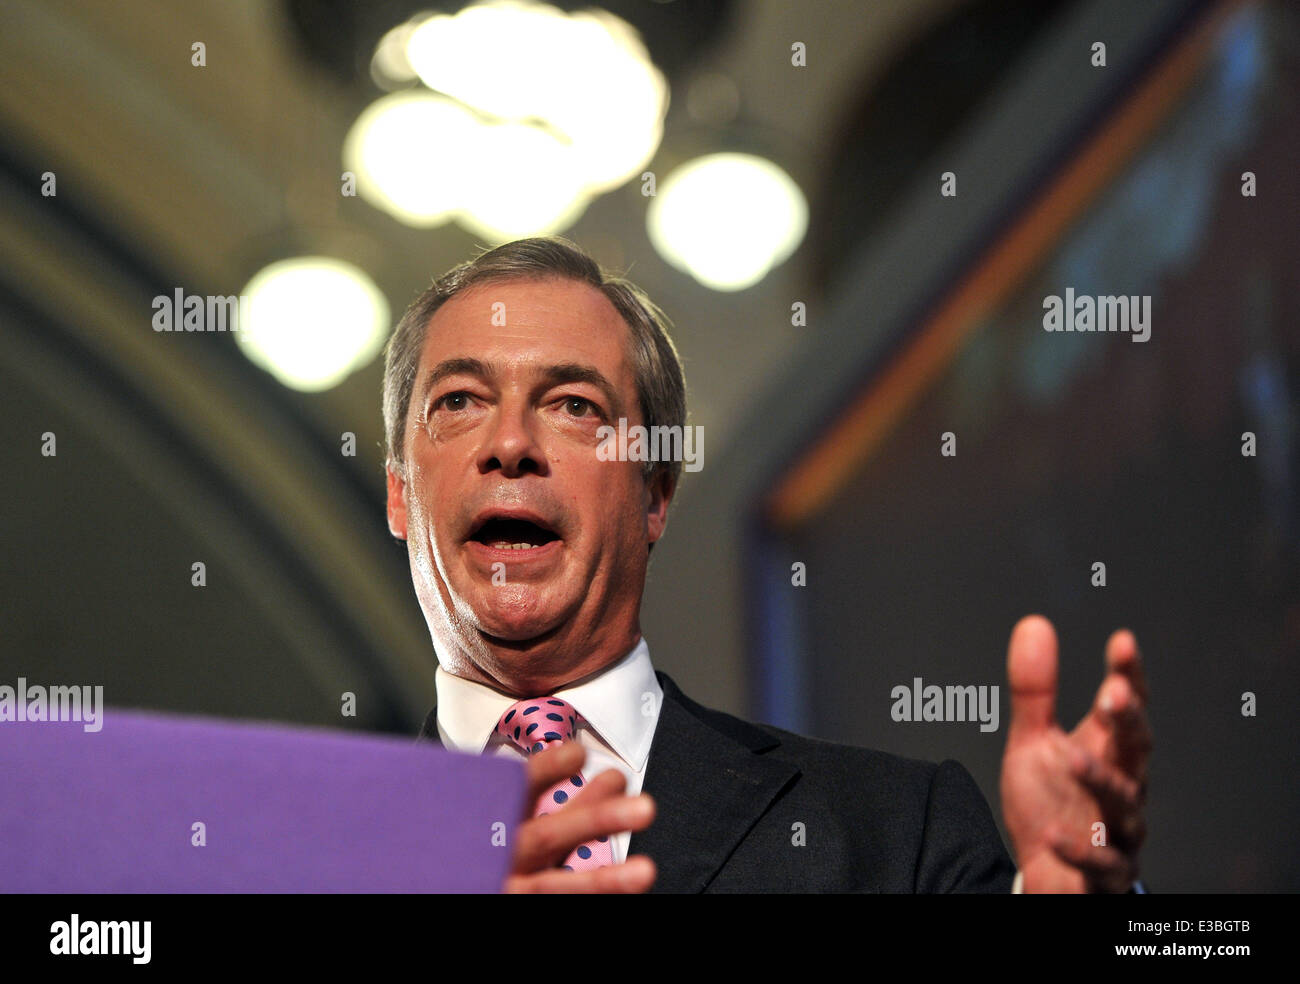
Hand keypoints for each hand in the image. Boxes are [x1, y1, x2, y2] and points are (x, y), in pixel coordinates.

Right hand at [503, 741, 656, 892]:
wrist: (450, 896)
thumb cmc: (498, 850)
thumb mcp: (529, 822)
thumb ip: (574, 805)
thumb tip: (617, 779)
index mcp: (498, 818)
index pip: (521, 787)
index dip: (548, 770)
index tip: (579, 754)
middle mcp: (501, 855)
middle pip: (546, 836)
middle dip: (596, 821)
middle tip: (644, 808)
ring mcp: (508, 886)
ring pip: (551, 887)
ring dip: (603, 881)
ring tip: (645, 872)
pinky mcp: (515, 904)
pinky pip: (553, 902)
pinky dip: (594, 895)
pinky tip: (628, 890)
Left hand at [1000, 615, 1150, 891]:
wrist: (1048, 874)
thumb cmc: (1050, 804)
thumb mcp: (1033, 742)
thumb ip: (1035, 691)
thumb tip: (1034, 625)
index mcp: (1107, 749)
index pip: (1125, 707)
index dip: (1128, 675)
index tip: (1123, 642)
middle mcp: (1122, 785)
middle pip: (1137, 749)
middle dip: (1129, 722)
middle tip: (1114, 695)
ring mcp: (1119, 831)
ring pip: (1124, 803)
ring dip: (1101, 779)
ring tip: (1073, 758)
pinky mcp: (1107, 874)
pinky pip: (1102, 863)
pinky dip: (1080, 848)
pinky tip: (1054, 834)